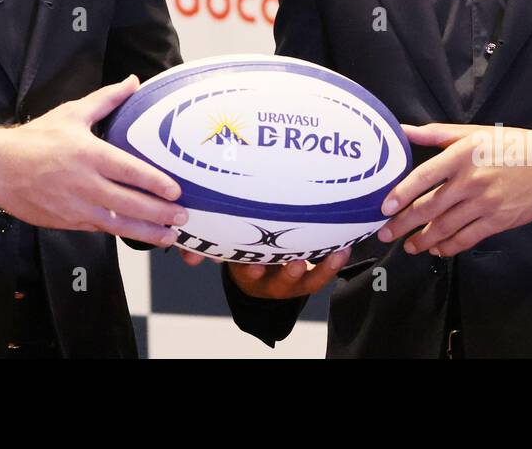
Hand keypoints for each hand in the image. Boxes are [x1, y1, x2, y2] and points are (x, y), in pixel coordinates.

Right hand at [0, 75, 185, 246]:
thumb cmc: (35, 139)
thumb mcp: (71, 113)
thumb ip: (106, 99)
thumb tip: (133, 81)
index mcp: (89, 154)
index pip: (129, 171)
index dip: (155, 183)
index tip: (176, 191)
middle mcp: (85, 184)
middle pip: (130, 204)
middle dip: (159, 214)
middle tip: (183, 218)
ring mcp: (76, 207)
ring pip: (118, 225)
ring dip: (147, 232)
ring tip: (170, 236)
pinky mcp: (68, 222)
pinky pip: (101, 229)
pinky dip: (122, 233)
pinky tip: (139, 234)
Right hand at [178, 247, 351, 298]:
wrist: (257, 271)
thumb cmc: (239, 248)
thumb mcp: (221, 250)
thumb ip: (202, 250)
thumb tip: (187, 257)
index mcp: (244, 270)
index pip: (243, 270)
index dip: (249, 268)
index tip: (254, 262)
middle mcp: (267, 280)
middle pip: (278, 280)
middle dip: (287, 271)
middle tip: (295, 261)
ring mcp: (289, 282)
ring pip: (305, 281)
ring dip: (319, 268)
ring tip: (332, 253)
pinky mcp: (307, 280)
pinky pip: (323, 275)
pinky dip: (334, 263)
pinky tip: (345, 248)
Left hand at [377, 124, 531, 256]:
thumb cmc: (509, 145)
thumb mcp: (472, 132)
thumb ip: (435, 133)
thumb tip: (403, 129)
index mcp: (460, 156)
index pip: (423, 177)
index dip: (401, 194)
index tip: (385, 208)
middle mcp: (470, 180)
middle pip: (429, 207)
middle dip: (404, 224)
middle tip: (386, 235)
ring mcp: (485, 202)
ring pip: (446, 226)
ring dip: (423, 240)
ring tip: (409, 246)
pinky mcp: (498, 220)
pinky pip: (468, 237)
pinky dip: (450, 246)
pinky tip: (438, 249)